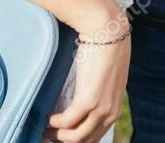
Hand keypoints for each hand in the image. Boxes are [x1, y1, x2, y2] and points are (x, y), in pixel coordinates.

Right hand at [43, 19, 129, 142]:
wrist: (107, 32)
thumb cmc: (106, 47)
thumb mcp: (108, 77)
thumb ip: (101, 92)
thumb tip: (85, 98)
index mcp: (116, 108)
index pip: (96, 135)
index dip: (79, 139)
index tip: (65, 135)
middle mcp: (110, 113)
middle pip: (86, 139)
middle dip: (67, 140)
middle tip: (52, 136)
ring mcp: (100, 108)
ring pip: (77, 136)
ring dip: (60, 135)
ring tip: (48, 130)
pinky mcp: (88, 100)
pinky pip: (68, 120)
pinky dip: (56, 122)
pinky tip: (49, 117)